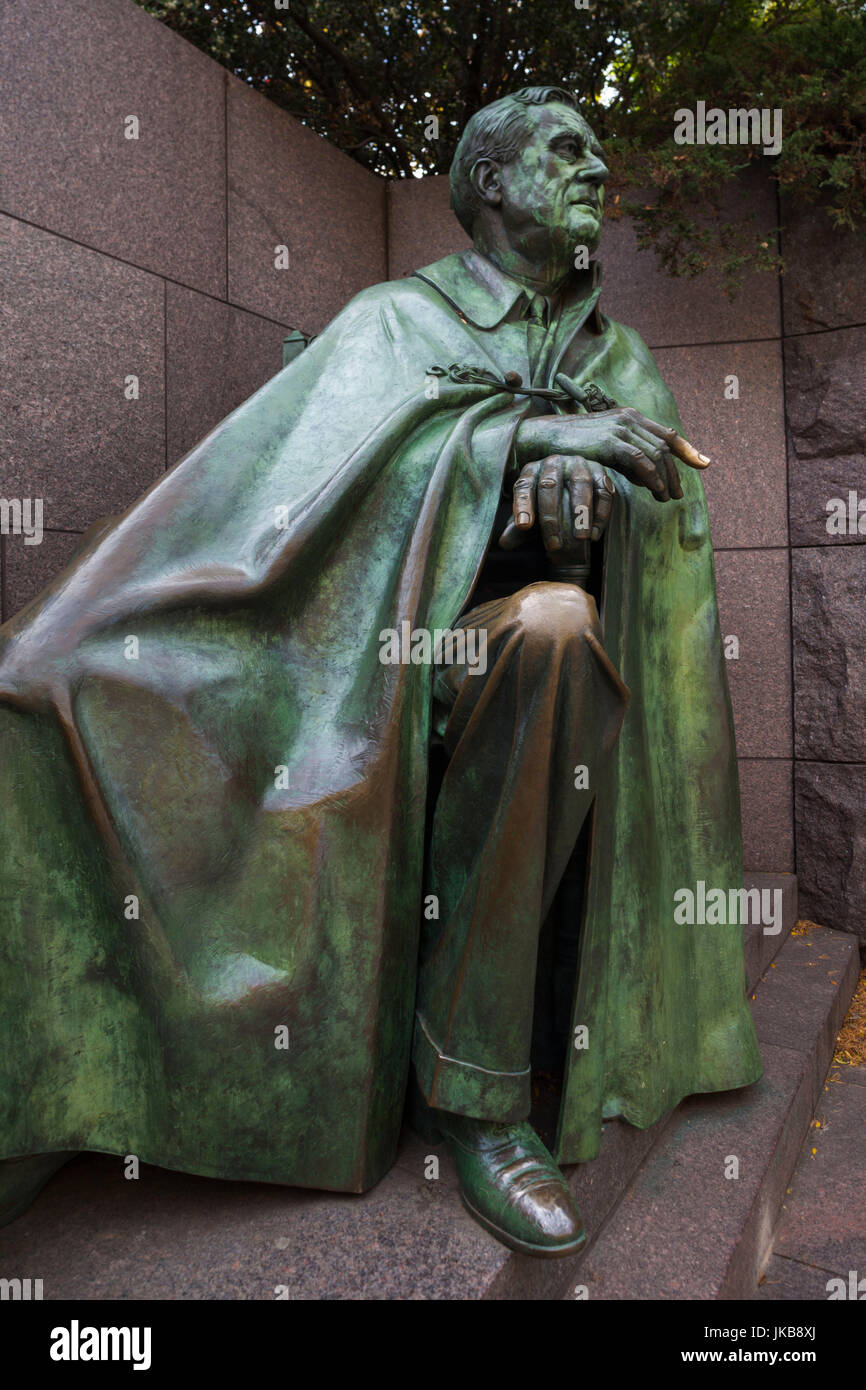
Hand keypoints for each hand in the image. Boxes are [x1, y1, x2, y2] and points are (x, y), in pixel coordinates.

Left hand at [499, 454, 615, 553]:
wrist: (573, 493)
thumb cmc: (544, 508)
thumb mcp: (530, 518)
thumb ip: (517, 530)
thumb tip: (504, 543)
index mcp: (531, 471)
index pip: (523, 486)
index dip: (523, 505)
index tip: (523, 528)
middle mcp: (553, 463)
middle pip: (550, 485)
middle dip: (551, 517)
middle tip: (554, 545)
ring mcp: (578, 464)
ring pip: (580, 484)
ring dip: (581, 511)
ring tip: (580, 539)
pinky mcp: (600, 471)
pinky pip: (603, 490)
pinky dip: (601, 513)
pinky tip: (594, 535)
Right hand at [514, 407, 709, 502]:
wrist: (544, 438)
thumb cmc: (572, 446)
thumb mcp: (605, 448)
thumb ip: (628, 458)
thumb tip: (649, 478)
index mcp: (630, 417)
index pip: (666, 434)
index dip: (687, 450)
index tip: (702, 464)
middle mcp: (629, 418)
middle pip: (665, 446)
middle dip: (676, 472)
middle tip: (677, 494)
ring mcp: (620, 428)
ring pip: (656, 454)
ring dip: (665, 479)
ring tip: (666, 498)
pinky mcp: (610, 441)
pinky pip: (639, 460)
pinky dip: (651, 476)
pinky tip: (654, 490)